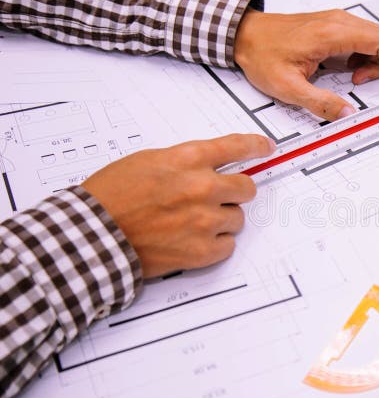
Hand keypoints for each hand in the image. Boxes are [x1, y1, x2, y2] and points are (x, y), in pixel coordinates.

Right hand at [82, 134, 274, 277]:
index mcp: (188, 160)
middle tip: (216, 198)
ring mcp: (204, 221)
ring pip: (237, 218)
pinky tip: (191, 240)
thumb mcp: (149, 161)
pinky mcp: (202, 251)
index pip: (236, 146)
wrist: (93, 235)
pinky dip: (214, 244)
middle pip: (247, 187)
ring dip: (221, 220)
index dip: (256, 146)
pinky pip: (228, 245)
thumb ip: (186, 162)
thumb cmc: (113, 195)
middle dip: (235, 192)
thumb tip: (213, 167)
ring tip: (191, 223)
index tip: (266, 147)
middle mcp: (202, 188)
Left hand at [233, 9, 378, 119]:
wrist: (246, 35)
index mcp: (333, 32)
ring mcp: (341, 26)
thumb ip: (317, 102)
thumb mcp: (286, 85)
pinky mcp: (338, 33)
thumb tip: (346, 115)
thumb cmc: (263, 54)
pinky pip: (366, 47)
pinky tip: (358, 78)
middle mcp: (342, 24)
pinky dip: (372, 64)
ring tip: (378, 86)